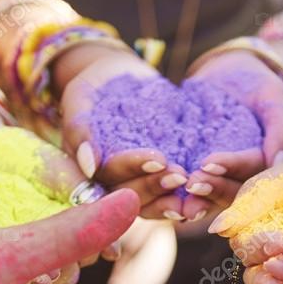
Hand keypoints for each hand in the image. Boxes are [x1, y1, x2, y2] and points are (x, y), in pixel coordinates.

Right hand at [56, 46, 185, 217]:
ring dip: (173, 197)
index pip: (111, 179)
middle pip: (133, 195)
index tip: (158, 159)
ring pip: (152, 201)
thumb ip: (81, 132)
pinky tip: (203, 197)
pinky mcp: (158, 179)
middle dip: (158, 185)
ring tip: (193, 184)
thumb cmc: (90, 91)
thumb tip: (91, 165)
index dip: (135, 171)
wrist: (115, 82)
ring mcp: (137, 185)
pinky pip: (170, 195)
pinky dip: (185, 197)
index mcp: (90, 174)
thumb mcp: (79, 102)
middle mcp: (113, 186)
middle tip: (181, 173)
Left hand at [180, 50, 282, 220]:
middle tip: (191, 182)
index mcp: (268, 169)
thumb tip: (279, 162)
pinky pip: (189, 192)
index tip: (209, 163)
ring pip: (210, 199)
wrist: (234, 76)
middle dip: (211, 189)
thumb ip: (282, 131)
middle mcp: (244, 181)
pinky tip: (162, 191)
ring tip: (178, 189)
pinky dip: (177, 195)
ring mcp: (221, 181)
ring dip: (195, 199)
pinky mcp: (198, 175)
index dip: (231, 169)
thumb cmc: (261, 89)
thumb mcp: (277, 102)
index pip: (252, 173)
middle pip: (231, 194)